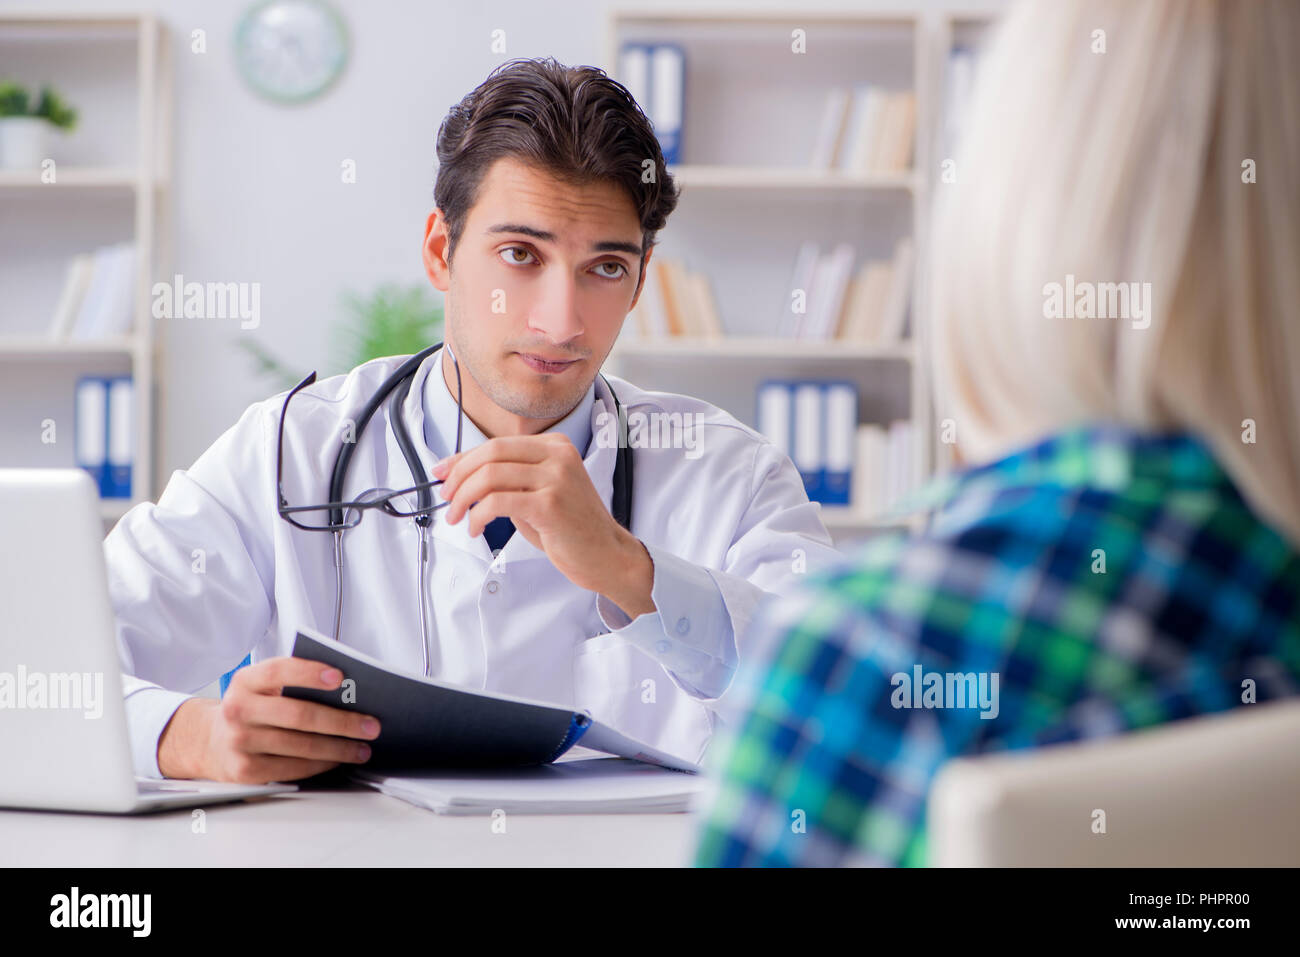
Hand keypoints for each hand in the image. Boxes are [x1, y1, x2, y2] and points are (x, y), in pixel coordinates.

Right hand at [157, 657, 381, 783]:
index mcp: (245, 681)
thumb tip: (345, 690)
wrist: (211, 741)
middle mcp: (238, 710)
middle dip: (341, 721)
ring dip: (338, 748)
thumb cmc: (251, 708)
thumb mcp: (261, 687)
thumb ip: (293, 682)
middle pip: (299, 715)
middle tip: (370, 725)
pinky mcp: (245, 770)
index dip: (310, 673)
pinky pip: (293, 768)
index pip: (279, 671)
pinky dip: (321, 764)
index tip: (340, 677)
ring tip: (361, 747)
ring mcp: (239, 743)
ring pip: (300, 746)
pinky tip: (337, 759)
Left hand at [433, 433, 655, 617]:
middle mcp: (558, 455)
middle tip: (447, 499)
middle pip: (490, 454)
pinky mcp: (550, 504)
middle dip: (459, 476)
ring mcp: (556, 478)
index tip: (442, 473)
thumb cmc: (571, 528)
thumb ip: (508, 481)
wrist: (607, 555)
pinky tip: (477, 528)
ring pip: (490, 476)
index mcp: (555, 446)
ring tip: (458, 518)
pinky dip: (479, 515)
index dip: (462, 458)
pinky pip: (498, 502)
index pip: (496, 444)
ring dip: (464, 498)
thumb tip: (461, 476)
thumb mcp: (538, 494)